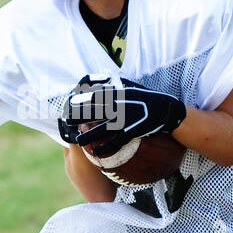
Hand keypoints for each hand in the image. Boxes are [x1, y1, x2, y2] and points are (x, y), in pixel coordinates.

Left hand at [58, 75, 185, 156]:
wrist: (165, 110)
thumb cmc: (145, 97)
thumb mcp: (129, 86)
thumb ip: (114, 84)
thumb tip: (99, 80)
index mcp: (117, 94)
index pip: (93, 96)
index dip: (80, 101)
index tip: (69, 105)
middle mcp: (118, 106)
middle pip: (93, 111)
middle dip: (78, 116)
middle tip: (68, 121)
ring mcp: (124, 120)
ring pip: (101, 129)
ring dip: (88, 135)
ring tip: (78, 140)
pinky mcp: (131, 132)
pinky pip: (115, 142)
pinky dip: (105, 148)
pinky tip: (96, 152)